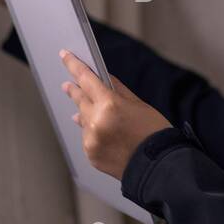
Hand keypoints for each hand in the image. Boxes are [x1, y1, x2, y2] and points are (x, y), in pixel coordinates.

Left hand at [60, 50, 171, 178]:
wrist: (158, 168)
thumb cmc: (154, 134)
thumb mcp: (139, 105)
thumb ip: (117, 90)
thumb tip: (103, 78)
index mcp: (109, 105)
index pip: (86, 78)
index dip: (74, 65)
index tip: (65, 56)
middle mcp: (96, 122)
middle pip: (79, 99)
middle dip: (75, 90)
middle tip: (68, 84)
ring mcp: (91, 140)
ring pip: (83, 119)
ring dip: (86, 113)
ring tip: (91, 109)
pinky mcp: (91, 154)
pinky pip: (87, 137)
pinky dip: (92, 132)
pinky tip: (100, 131)